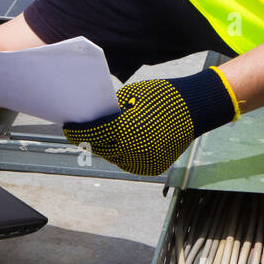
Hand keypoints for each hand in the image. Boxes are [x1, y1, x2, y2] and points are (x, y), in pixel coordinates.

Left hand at [63, 68, 238, 176]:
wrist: (196, 108)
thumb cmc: (162, 96)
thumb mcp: (131, 97)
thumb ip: (112, 111)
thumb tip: (94, 120)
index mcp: (127, 130)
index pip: (93, 133)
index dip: (77, 131)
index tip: (67, 126)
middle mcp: (134, 150)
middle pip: (101, 147)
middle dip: (88, 139)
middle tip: (76, 132)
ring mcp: (144, 161)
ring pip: (114, 157)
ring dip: (104, 148)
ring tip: (93, 138)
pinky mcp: (152, 167)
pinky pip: (129, 162)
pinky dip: (120, 154)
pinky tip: (113, 144)